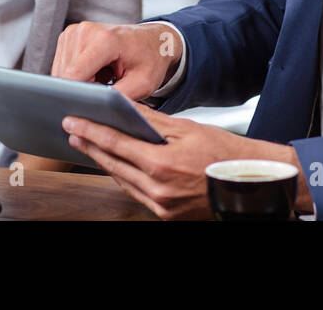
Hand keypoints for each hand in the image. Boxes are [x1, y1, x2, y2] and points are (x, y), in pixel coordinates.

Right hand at [51, 21, 181, 101]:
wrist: (153, 40)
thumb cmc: (150, 60)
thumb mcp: (141, 85)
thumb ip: (116, 98)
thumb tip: (94, 111)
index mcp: (105, 40)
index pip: (75, 74)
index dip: (78, 95)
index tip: (89, 108)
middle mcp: (85, 31)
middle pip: (66, 75)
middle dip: (81, 90)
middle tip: (105, 91)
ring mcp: (75, 31)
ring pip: (61, 72)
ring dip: (78, 82)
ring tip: (103, 79)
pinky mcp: (69, 36)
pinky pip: (62, 66)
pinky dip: (77, 75)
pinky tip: (96, 73)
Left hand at [62, 105, 312, 219]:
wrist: (248, 183)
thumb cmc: (223, 153)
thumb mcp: (187, 128)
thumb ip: (153, 120)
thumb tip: (127, 108)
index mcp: (162, 164)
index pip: (116, 144)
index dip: (91, 132)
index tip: (73, 121)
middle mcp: (158, 189)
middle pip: (113, 165)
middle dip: (91, 146)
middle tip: (73, 131)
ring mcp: (161, 206)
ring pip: (122, 181)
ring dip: (104, 163)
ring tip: (89, 146)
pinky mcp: (166, 215)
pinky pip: (137, 193)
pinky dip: (124, 177)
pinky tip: (116, 165)